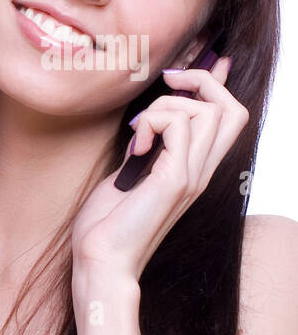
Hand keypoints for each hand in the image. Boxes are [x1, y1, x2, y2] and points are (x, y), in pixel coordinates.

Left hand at [72, 56, 247, 281]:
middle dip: (199, 82)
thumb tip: (146, 123)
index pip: (228, 119)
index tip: (180, 73)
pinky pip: (177, 124)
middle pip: (232, 108)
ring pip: (206, 110)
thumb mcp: (128, 175)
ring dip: (165, 106)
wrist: (101, 261)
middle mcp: (201, 172)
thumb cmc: (107, 225)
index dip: (214, 85)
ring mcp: (191, 176)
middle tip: (163, 88)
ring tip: (138, 134)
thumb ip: (144, 149)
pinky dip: (152, 123)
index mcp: (193, 170)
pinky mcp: (174, 180)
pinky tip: (134, 148)